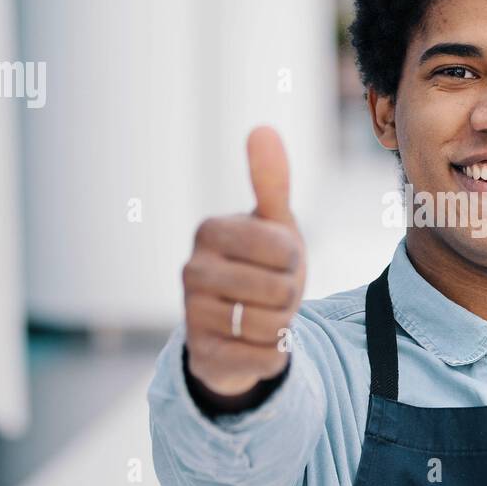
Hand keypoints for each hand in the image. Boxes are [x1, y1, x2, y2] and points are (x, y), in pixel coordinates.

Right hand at [182, 126, 305, 397]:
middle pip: (279, 289)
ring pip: (271, 325)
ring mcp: (193, 315)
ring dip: (281, 324)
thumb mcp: (273, 224)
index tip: (278, 260)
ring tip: (262, 315)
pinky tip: (253, 344)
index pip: (284, 248)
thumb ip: (271, 181)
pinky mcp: (204, 355)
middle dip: (289, 294)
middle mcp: (192, 271)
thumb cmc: (261, 267)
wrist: (237, 329)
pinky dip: (273, 353)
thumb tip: (262, 129)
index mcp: (210, 231)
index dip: (294, 259)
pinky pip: (265, 356)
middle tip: (272, 291)